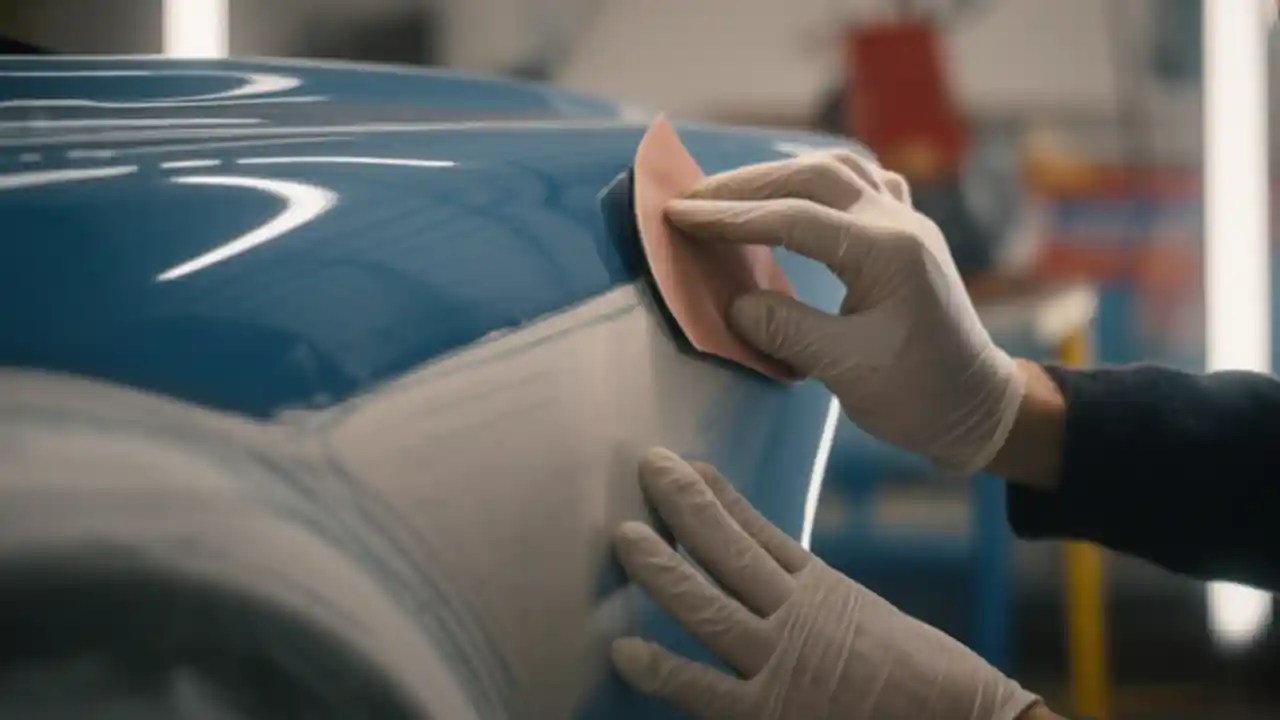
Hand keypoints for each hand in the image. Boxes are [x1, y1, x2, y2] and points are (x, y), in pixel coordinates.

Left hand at [611, 448, 1038, 719]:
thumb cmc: (928, 682)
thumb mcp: (869, 622)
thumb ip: (819, 601)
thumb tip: (779, 574)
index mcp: (823, 588)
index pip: (757, 530)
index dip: (718, 496)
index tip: (688, 464)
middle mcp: (798, 615)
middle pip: (728, 548)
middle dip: (684, 505)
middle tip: (649, 466)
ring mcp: (781, 663)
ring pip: (707, 605)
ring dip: (662, 568)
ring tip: (624, 536)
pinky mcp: (771, 713)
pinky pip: (703, 689)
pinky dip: (663, 669)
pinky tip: (624, 650)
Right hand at [666, 152, 1023, 472]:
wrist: (981, 408)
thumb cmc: (921, 396)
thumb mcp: (847, 371)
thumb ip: (786, 330)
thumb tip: (735, 303)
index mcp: (888, 251)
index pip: (793, 219)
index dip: (729, 218)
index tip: (677, 217)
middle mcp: (899, 222)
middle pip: (810, 178)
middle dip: (744, 185)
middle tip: (689, 199)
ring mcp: (907, 222)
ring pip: (836, 170)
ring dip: (778, 175)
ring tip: (729, 193)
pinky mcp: (906, 235)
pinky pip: (860, 183)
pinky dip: (816, 181)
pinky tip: (794, 192)